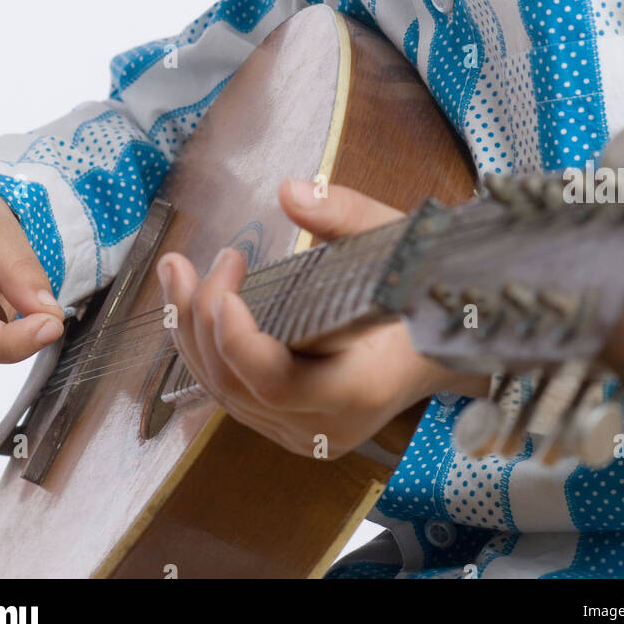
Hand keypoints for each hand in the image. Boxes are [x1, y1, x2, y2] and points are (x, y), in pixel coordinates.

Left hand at [157, 180, 488, 459]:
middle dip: (202, 319)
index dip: (239, 343)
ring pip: (222, 392)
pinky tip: (191, 302)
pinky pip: (230, 393)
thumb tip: (290, 190)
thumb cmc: (425, 290)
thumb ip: (346, 215)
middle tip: (196, 260)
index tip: (224, 289)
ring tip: (174, 271)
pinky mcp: (287, 423)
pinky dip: (203, 348)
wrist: (448, 343)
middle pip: (237, 386)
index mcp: (361, 389)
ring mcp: (303, 432)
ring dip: (190, 331)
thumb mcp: (398, 242)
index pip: (278, 384)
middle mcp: (326, 424)